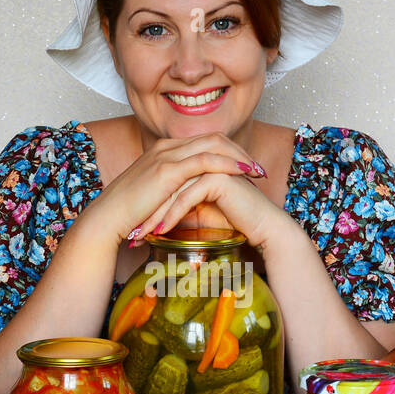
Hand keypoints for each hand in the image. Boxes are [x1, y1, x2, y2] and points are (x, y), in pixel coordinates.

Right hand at [78, 132, 265, 244]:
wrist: (107, 219)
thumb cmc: (128, 215)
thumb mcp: (155, 197)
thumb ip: (173, 191)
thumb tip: (190, 201)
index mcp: (163, 150)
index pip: (203, 141)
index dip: (228, 151)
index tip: (245, 167)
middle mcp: (165, 147)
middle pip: (213, 137)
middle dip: (239, 150)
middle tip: (257, 167)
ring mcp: (166, 155)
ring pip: (213, 144)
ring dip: (239, 156)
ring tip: (257, 171)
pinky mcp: (168, 170)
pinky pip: (206, 160)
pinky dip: (228, 164)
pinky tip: (244, 172)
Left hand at [135, 168, 293, 253]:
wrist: (263, 227)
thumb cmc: (235, 220)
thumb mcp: (200, 212)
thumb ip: (181, 206)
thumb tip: (155, 220)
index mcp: (198, 162)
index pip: (164, 182)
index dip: (148, 205)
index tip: (134, 227)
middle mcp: (203, 159)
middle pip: (165, 184)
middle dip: (146, 210)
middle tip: (131, 232)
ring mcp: (211, 166)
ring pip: (172, 190)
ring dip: (155, 214)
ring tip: (141, 234)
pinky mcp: (217, 177)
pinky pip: (187, 197)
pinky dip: (172, 215)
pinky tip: (162, 232)